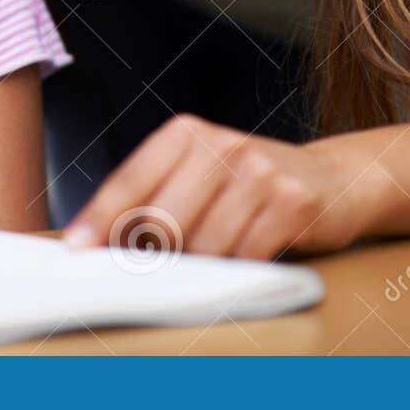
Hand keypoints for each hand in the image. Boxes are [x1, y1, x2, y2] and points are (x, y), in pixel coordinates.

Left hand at [62, 114, 389, 259]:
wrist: (333, 179)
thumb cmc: (250, 184)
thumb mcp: (200, 173)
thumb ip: (157, 196)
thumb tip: (96, 241)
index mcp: (187, 134)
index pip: (131, 181)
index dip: (100, 219)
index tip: (76, 250)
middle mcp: (222, 146)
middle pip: (163, 220)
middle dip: (150, 256)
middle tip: (147, 275)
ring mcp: (260, 172)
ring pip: (205, 246)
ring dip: (203, 266)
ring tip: (214, 258)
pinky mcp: (293, 202)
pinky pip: (247, 256)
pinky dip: (240, 269)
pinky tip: (246, 259)